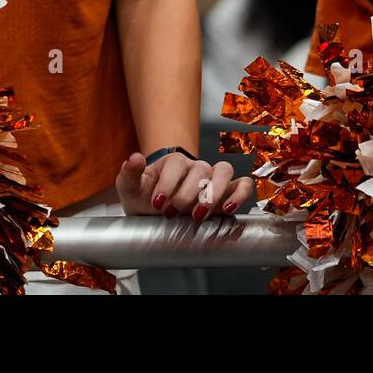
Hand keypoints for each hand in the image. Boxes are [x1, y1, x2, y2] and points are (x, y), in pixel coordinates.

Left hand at [115, 151, 254, 222]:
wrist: (154, 211)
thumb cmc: (144, 196)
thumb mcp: (129, 187)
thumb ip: (129, 173)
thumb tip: (134, 157)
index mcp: (173, 162)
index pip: (176, 164)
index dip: (167, 183)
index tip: (157, 204)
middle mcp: (196, 167)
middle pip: (201, 169)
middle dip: (187, 194)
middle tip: (172, 213)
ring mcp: (213, 178)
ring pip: (224, 171)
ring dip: (214, 192)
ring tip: (199, 215)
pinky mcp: (227, 193)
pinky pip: (243, 184)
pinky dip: (241, 194)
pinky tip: (229, 209)